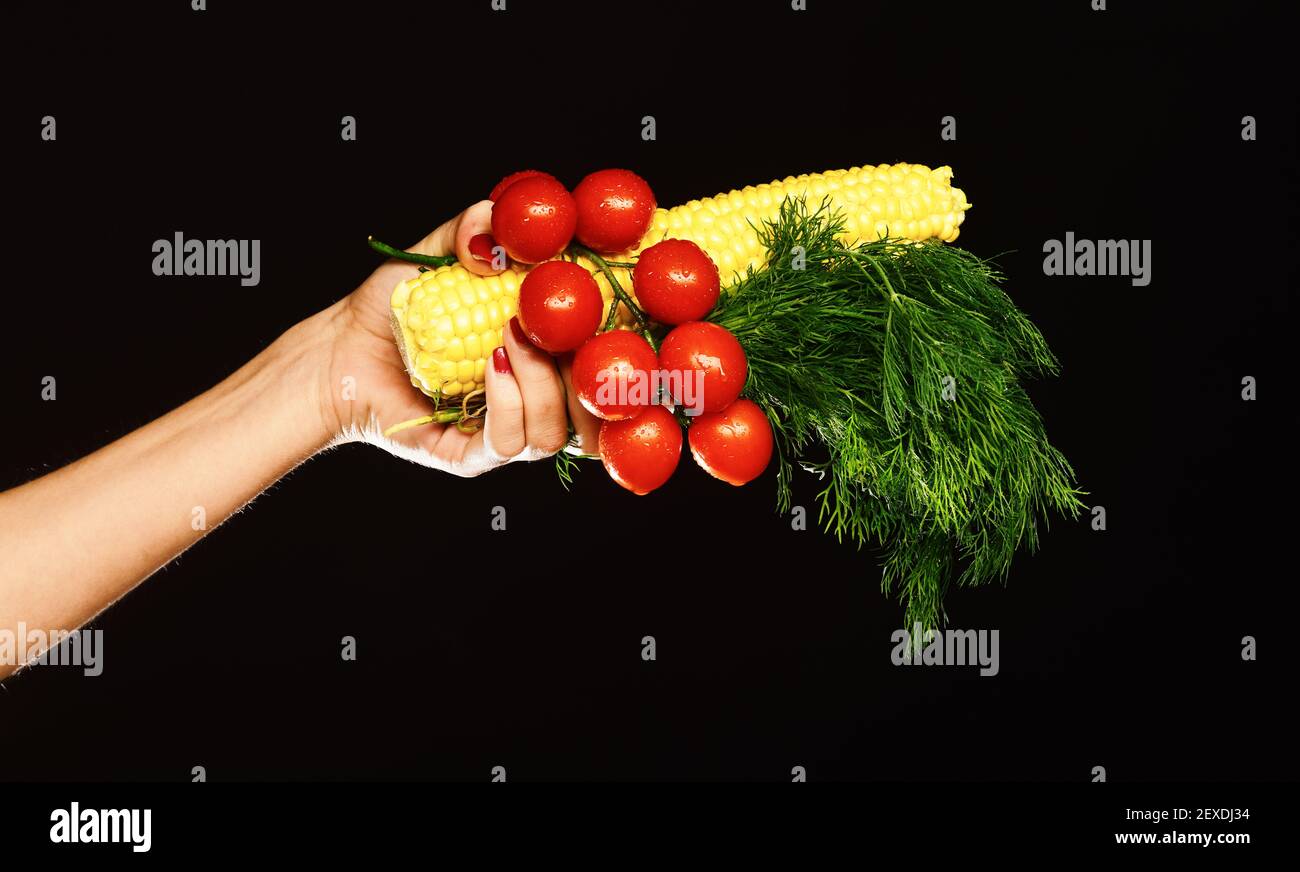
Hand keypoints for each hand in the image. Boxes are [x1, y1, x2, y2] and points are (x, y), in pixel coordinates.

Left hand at [318, 202, 600, 475]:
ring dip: (541, 385)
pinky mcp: (469, 456)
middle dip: (588, 373)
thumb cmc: (392, 308)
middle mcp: (531, 402)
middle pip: (594, 415)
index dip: (617, 347)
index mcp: (543, 361)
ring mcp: (502, 433)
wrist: (338, 350)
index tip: (605, 305)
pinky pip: (510, 444)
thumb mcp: (437, 256)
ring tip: (508, 339)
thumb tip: (501, 216)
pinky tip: (491, 365)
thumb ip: (471, 228)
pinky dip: (507, 402)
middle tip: (557, 326)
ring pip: (553, 435)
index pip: (602, 368)